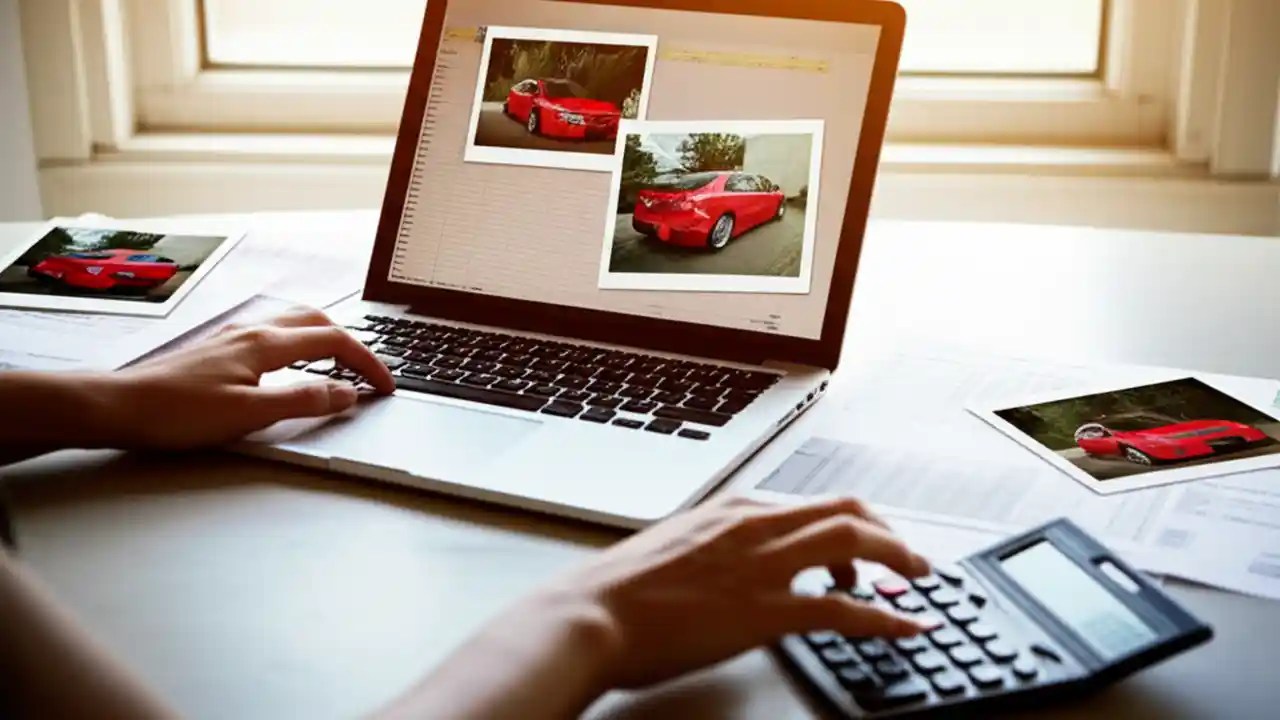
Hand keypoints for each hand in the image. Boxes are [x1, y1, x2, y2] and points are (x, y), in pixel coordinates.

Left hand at [100, 307, 394, 448]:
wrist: (119, 407)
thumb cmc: (176, 413)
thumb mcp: (250, 414)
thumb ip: (303, 401)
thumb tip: (346, 393)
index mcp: (266, 344)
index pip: (335, 341)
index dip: (368, 363)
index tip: (385, 386)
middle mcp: (253, 331)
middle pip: (319, 322)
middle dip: (354, 344)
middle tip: (371, 372)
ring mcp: (235, 337)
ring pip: (296, 323)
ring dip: (327, 337)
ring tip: (342, 363)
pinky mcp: (221, 349)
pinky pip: (275, 334)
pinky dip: (301, 343)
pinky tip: (293, 363)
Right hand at [538, 494, 931, 689]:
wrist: (590, 616)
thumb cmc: (617, 590)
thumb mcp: (672, 550)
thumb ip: (711, 549)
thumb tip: (731, 566)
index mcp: (732, 511)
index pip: (810, 505)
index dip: (851, 524)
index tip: (866, 544)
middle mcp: (753, 526)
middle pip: (845, 510)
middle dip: (887, 532)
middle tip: (908, 558)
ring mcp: (762, 565)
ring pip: (854, 543)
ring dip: (898, 559)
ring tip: (917, 581)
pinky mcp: (764, 610)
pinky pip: (845, 609)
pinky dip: (887, 617)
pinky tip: (907, 627)